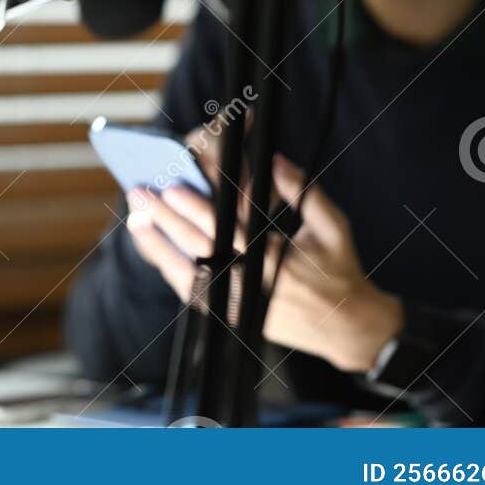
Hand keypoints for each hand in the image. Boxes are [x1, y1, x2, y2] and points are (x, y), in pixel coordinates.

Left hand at [124, 138, 402, 373]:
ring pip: (189, 275)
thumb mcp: (332, 225)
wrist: (347, 325)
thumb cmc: (340, 269)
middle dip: (167, 220)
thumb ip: (302, 191)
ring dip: (160, 247)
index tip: (175, 187)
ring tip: (137, 220)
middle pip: (200, 248)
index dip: (199, 208)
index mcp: (276, 259)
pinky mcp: (233, 316)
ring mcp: (239, 304)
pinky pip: (195, 295)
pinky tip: (155, 251)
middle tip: (142, 195)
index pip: (230, 229)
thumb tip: (274, 159)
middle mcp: (252, 284)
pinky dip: (173, 272)